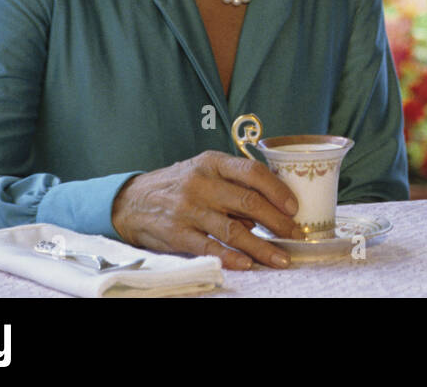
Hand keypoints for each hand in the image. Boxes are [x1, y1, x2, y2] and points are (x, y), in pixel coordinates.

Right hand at [111, 150, 300, 269]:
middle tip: (295, 235)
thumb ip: (234, 182)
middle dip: (277, 222)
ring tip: (280, 258)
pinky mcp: (178, 234)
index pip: (252, 172)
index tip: (294, 207)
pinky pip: (210, 248)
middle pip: (248, 203)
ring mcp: (188, 210)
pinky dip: (232, 257)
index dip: (277, 190)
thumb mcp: (204, 170)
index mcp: (212, 163)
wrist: (132, 201)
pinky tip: (248, 264)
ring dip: (261, 247)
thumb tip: (271, 205)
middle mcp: (201, 184)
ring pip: (234, 230)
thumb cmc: (179, 184)